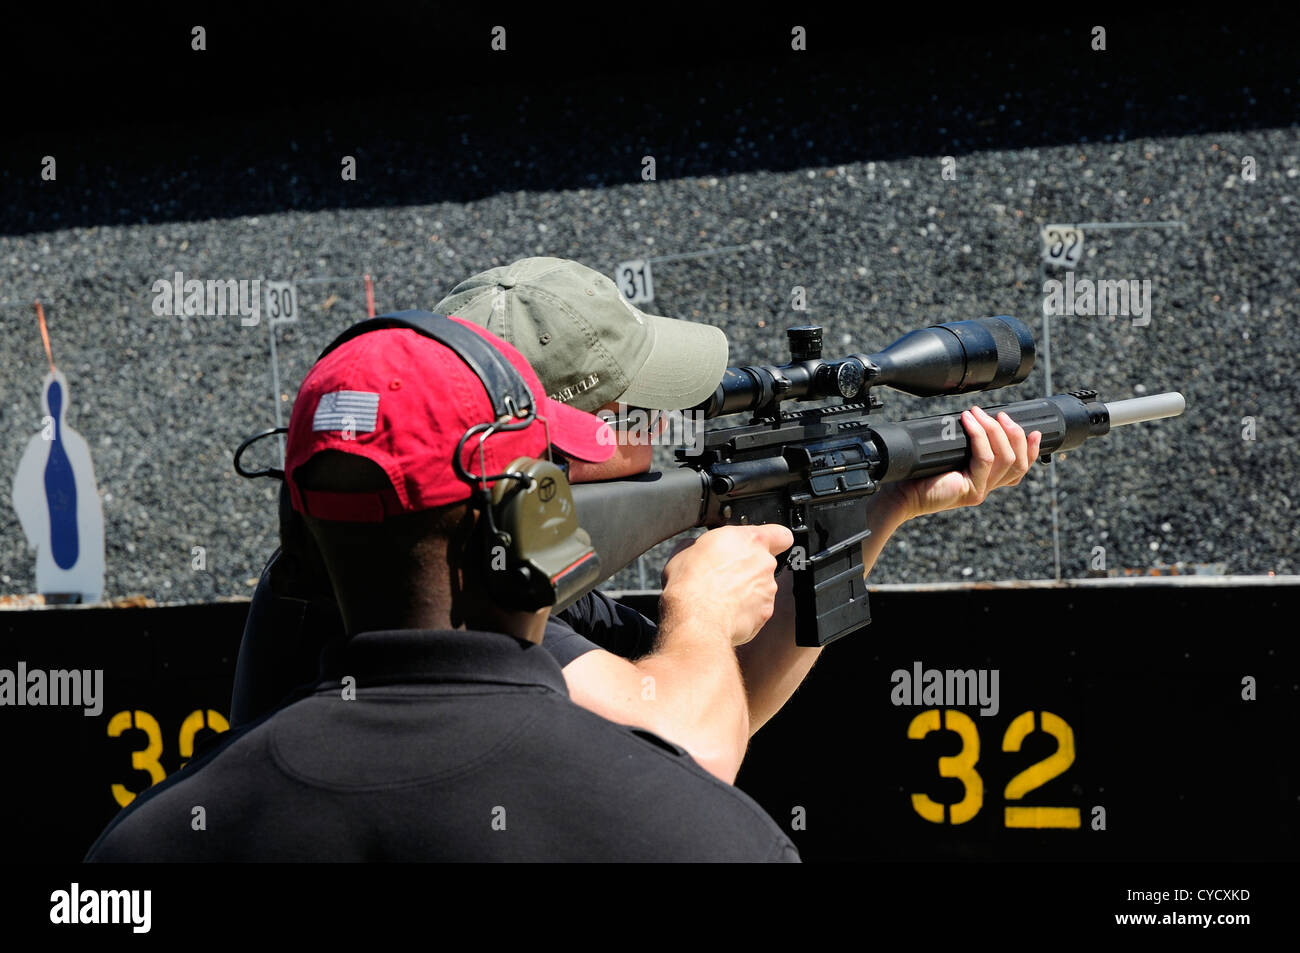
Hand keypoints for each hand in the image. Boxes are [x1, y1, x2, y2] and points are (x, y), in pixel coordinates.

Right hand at [660, 524, 793, 646]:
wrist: (696, 619)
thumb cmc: (690, 583)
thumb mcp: (685, 550)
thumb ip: (703, 545)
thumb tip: (696, 549)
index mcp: (749, 539)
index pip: (781, 534)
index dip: (774, 540)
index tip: (763, 545)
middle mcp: (764, 562)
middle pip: (765, 563)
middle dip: (749, 569)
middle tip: (725, 576)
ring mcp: (767, 589)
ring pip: (762, 588)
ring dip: (746, 591)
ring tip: (720, 598)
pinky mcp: (765, 613)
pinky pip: (757, 609)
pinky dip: (745, 611)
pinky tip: (724, 613)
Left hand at [880, 405, 1041, 521]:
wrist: (901, 493)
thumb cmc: (921, 472)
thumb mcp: (951, 454)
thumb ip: (969, 444)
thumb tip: (978, 416)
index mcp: (985, 480)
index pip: (1019, 468)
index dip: (1031, 450)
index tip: (1034, 431)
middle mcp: (986, 487)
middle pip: (1018, 462)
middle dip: (1014, 434)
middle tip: (1000, 415)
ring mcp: (980, 491)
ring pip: (1005, 458)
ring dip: (994, 430)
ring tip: (979, 413)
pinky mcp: (970, 491)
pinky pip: (984, 459)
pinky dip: (979, 436)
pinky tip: (969, 422)